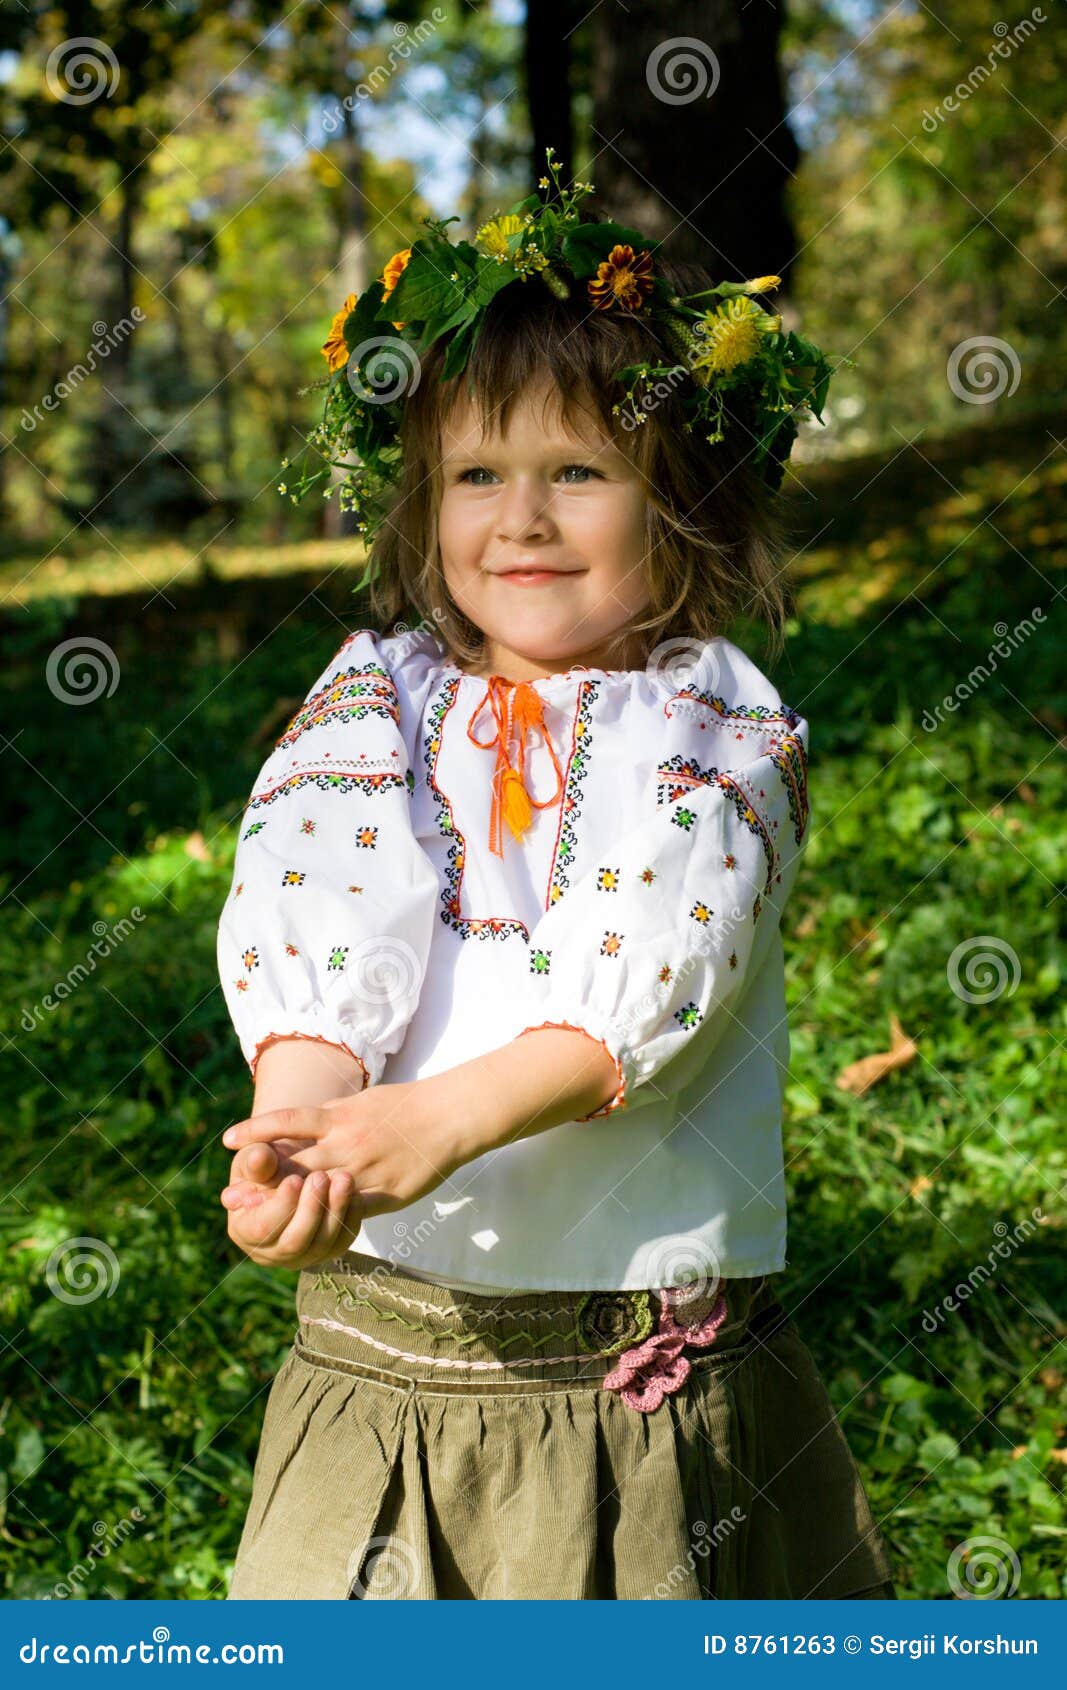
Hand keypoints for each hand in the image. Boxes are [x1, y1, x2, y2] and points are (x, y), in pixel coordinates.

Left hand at [220, 1079, 468, 1221]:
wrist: (448, 1116)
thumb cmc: (403, 1105)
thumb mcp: (361, 1101)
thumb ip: (329, 1116)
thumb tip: (298, 1125)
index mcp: (339, 1117)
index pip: (288, 1122)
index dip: (256, 1132)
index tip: (227, 1141)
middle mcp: (346, 1144)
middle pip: (295, 1166)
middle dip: (260, 1184)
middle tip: (229, 1199)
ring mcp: (365, 1172)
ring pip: (320, 1194)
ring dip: (290, 1208)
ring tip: (262, 1222)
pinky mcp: (386, 1194)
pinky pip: (352, 1213)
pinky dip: (330, 1221)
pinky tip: (312, 1233)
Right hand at [225, 1167, 363, 1269]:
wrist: (292, 1170)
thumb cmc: (267, 1163)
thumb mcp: (256, 1157)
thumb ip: (256, 1160)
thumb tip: (259, 1158)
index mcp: (244, 1231)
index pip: (262, 1229)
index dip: (280, 1206)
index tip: (295, 1179)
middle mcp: (272, 1252)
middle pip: (294, 1242)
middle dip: (311, 1209)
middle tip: (321, 1176)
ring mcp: (301, 1256)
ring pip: (322, 1245)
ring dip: (336, 1211)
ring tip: (344, 1179)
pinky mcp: (326, 1251)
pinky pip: (343, 1242)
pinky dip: (351, 1218)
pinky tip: (356, 1192)